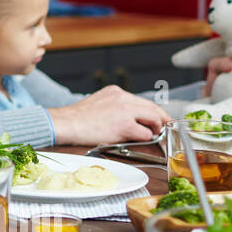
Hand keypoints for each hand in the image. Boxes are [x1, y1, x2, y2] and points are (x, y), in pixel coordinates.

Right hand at [49, 85, 168, 144]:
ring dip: (156, 127)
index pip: (141, 100)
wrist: (66, 123)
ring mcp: (125, 110)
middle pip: (152, 107)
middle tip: (165, 126)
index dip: (153, 110)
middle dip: (161, 118)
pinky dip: (145, 137)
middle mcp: (122, 97)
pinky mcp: (125, 125)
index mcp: (115, 92)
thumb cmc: (78, 118)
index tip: (158, 116)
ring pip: (152, 117)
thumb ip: (115, 107)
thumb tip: (129, 118)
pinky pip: (145, 133)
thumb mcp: (98, 103)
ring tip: (154, 134)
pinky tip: (140, 139)